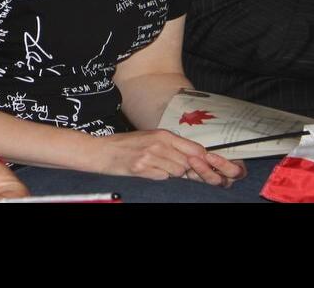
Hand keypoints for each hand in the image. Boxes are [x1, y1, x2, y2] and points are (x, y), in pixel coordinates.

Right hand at [94, 129, 241, 186]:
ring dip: (170, 173)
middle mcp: (159, 143)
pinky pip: (162, 178)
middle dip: (185, 169)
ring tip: (155, 167)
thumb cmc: (126, 145)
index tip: (212, 168)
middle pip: (188, 163)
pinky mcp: (141, 167)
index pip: (195, 149)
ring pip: (177, 172)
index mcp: (164, 134)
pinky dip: (158, 177)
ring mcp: (151, 155)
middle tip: (172, 168)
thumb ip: (171, 146)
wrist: (101, 151)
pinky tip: (147, 171)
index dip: (205, 160)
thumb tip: (194, 157)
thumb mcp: (150, 139)